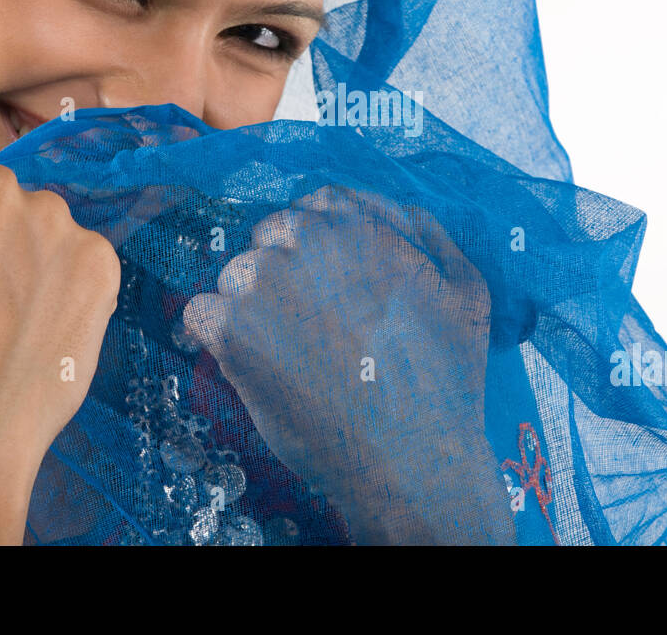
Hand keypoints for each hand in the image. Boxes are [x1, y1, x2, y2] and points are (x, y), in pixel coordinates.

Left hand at [183, 185, 514, 543]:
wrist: (413, 459)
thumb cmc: (446, 379)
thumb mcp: (466, 289)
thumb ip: (428, 235)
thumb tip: (393, 211)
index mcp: (358, 226)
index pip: (314, 207)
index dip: (317, 246)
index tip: (327, 282)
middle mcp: (306, 242)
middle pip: (271, 237)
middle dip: (283, 272)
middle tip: (308, 325)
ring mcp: (262, 283)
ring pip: (235, 274)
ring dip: (251, 304)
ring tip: (287, 353)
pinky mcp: (231, 330)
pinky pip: (201, 313)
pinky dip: (216, 335)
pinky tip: (252, 364)